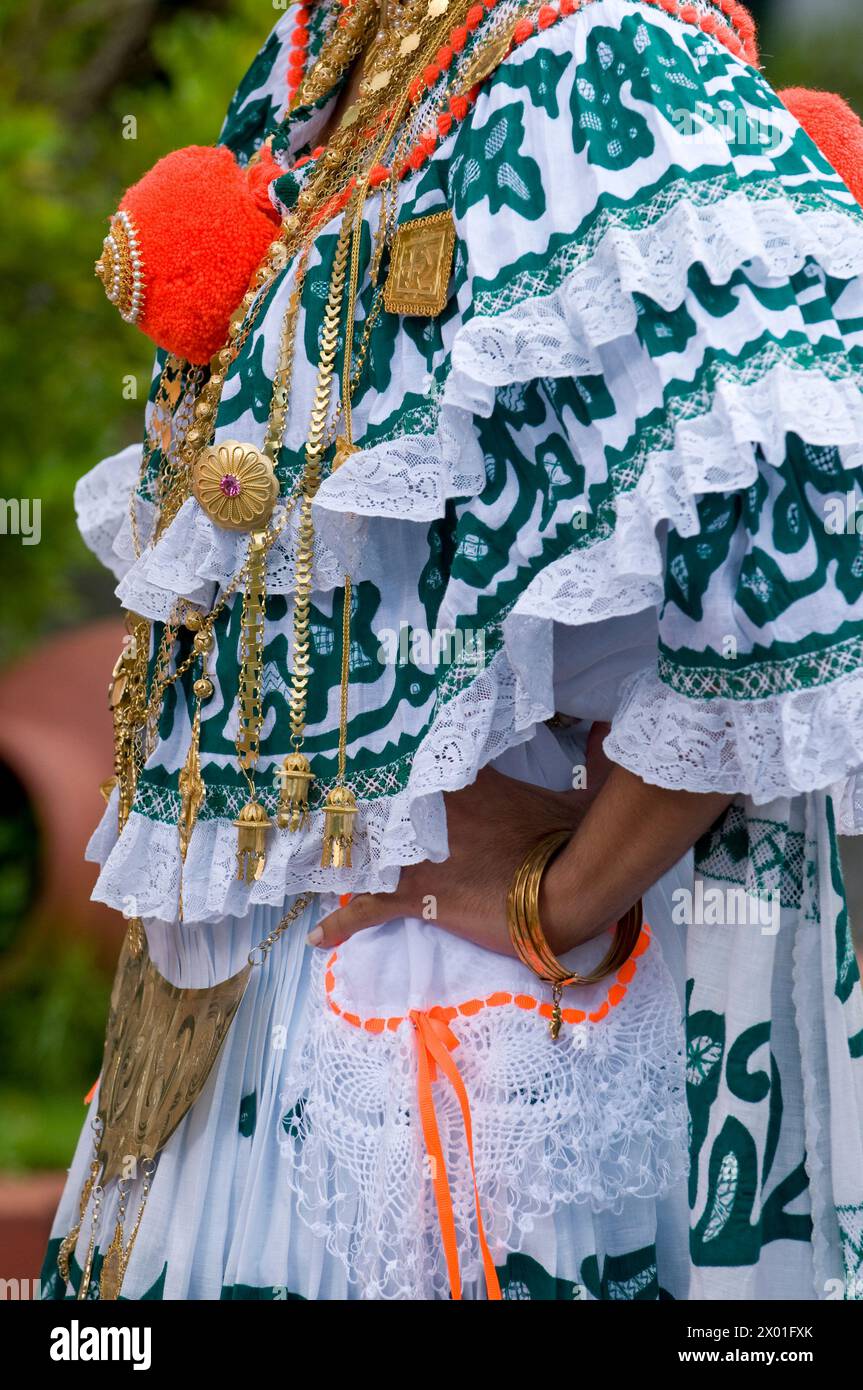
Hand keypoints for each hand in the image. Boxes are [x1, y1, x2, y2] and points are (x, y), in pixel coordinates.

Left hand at [310, 724, 613, 956]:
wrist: (565, 887)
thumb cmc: (571, 839)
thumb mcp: (572, 796)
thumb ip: (581, 770)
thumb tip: (607, 743)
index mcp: (463, 781)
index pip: (412, 763)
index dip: (383, 765)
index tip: (356, 754)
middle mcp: (428, 810)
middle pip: (375, 803)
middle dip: (345, 808)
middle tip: (312, 810)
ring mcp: (418, 853)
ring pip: (361, 852)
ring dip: (335, 861)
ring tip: (304, 868)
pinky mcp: (415, 895)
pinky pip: (366, 909)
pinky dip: (340, 923)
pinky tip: (318, 937)